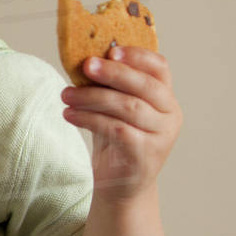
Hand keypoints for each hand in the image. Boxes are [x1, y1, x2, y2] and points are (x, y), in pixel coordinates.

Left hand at [61, 46, 181, 201]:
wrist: (121, 185)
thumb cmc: (116, 139)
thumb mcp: (114, 108)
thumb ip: (109, 86)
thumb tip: (84, 58)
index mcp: (165, 97)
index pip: (160, 68)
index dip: (138, 56)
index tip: (111, 50)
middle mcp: (169, 115)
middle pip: (145, 86)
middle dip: (113, 73)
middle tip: (85, 66)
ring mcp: (161, 136)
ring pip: (128, 107)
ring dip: (92, 97)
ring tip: (66, 95)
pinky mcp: (145, 154)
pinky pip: (117, 129)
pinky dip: (90, 119)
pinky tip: (69, 115)